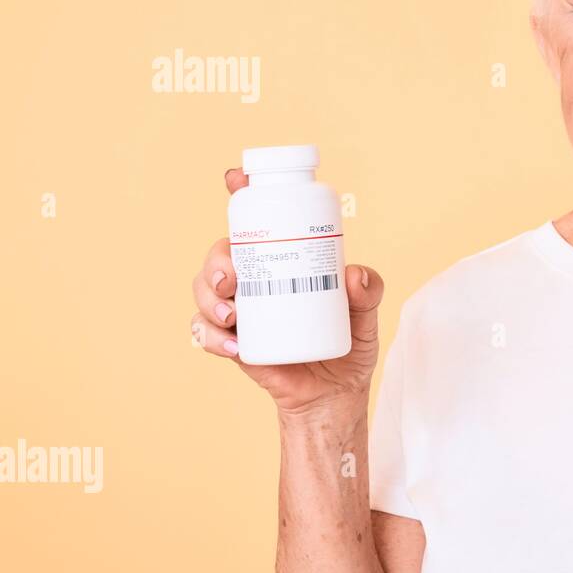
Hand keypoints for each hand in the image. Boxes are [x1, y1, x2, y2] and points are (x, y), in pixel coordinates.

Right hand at [190, 167, 384, 414]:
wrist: (338, 391)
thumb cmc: (349, 340)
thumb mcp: (367, 312)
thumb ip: (369, 290)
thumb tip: (352, 276)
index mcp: (284, 259)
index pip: (258, 221)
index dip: (242, 195)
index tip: (236, 180)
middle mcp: (256, 279)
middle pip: (221, 254)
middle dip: (217, 259)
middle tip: (232, 277)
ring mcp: (240, 311)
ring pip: (203, 291)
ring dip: (206, 298)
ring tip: (232, 315)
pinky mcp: (234, 344)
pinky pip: (204, 334)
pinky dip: (211, 337)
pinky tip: (234, 345)